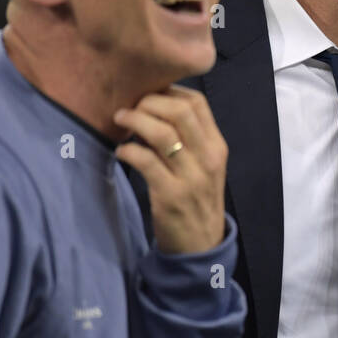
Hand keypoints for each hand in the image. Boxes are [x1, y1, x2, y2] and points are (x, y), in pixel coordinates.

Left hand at [114, 85, 228, 254]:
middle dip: (149, 102)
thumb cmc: (197, 201)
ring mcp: (191, 177)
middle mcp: (208, 158)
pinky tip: (121, 152)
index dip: (169, 91)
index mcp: (217, 146)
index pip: (198, 103)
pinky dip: (128, 150)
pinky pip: (145, 161)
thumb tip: (154, 109)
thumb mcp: (204, 167)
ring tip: (120, 121)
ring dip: (134, 121)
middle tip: (130, 108)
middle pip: (179, 111)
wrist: (201, 246)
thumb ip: (189, 140)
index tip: (149, 95)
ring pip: (161, 132)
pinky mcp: (170, 195)